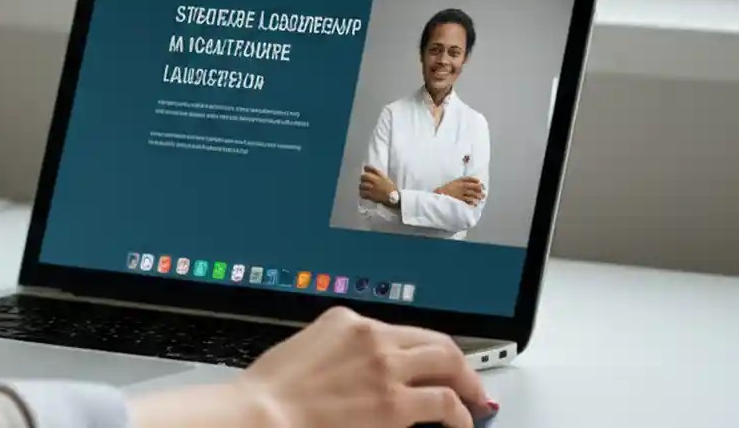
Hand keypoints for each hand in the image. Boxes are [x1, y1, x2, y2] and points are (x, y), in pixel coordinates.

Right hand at [244, 307, 493, 427]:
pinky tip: (462, 422)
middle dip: (459, 363)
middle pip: (435, 342)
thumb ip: (341, 351)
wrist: (263, 412)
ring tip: (475, 403)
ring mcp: (386, 367)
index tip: (435, 363)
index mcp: (347, 321)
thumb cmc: (272, 390)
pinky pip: (444, 403)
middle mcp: (372, 336)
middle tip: (470, 382)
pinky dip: (460, 414)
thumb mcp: (307, 349)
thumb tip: (364, 370)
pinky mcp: (394, 402)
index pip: (402, 331)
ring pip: (448, 364)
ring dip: (468, 385)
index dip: (426, 350)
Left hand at [359, 165, 395, 205]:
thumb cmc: (391, 189)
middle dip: (363, 179)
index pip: (371, 168)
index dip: (367, 168)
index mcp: (381, 176)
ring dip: (362, 187)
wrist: (395, 198)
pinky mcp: (371, 195)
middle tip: (364, 182)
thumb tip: (368, 170)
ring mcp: (372, 188)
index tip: (365, 169)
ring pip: (361, 185)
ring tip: (364, 189)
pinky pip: (362, 193)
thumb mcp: (386, 179)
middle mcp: (376, 180)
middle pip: (363, 176)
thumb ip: (378, 175)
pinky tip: (364, 195)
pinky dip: (362, 194)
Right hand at [434, 178, 484, 205]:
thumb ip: (459, 183)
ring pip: (471, 194)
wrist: (437, 196)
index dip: (474, 180)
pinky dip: (472, 202)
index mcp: (457, 181)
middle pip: (472, 186)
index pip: (468, 179)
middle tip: (483, 191)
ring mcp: (460, 193)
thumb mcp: (451, 184)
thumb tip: (469, 184)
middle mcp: (460, 186)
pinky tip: (475, 204)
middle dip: (478, 188)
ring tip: (481, 198)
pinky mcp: (459, 200)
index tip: (479, 182)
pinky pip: (467, 201)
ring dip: (477, 196)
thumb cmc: (443, 190)